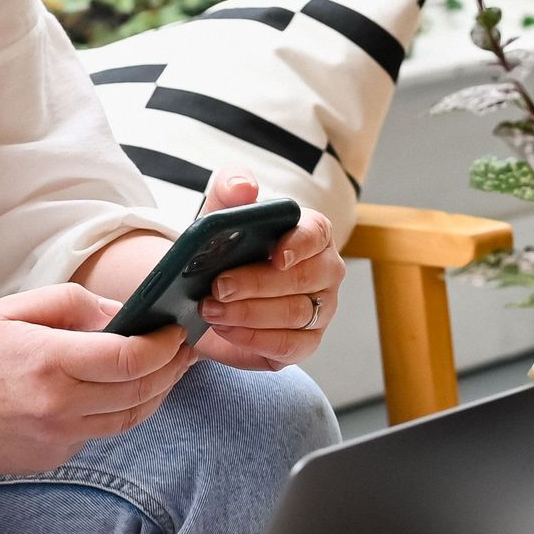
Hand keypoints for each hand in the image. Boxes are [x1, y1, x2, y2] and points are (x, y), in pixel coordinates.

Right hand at [0, 284, 189, 475]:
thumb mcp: (14, 310)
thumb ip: (73, 304)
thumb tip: (122, 314)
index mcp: (50, 362)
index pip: (130, 359)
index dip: (165, 346)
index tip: (177, 331)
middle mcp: (58, 406)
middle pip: (141, 392)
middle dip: (172, 369)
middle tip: (184, 349)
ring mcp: (56, 438)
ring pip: (129, 419)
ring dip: (154, 394)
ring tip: (163, 370)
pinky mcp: (52, 456)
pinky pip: (99, 433)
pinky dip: (115, 412)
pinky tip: (112, 392)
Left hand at [194, 172, 346, 372]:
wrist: (209, 293)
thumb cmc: (225, 249)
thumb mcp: (219, 213)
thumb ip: (229, 189)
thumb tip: (244, 187)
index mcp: (312, 233)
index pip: (316, 233)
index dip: (298, 244)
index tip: (275, 255)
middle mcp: (324, 271)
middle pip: (303, 279)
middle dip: (257, 284)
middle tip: (218, 286)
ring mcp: (320, 309)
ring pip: (294, 314)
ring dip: (248, 313)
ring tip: (211, 309)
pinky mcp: (306, 342)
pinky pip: (289, 346)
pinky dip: (254, 339)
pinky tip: (226, 329)